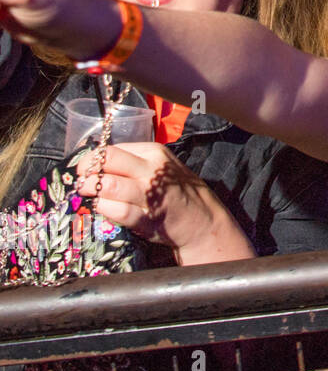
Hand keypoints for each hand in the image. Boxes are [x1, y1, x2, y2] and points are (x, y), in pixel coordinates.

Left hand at [75, 143, 252, 261]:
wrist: (202, 220)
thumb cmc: (176, 191)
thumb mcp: (160, 166)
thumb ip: (132, 162)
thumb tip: (95, 164)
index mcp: (153, 153)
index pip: (110, 150)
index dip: (91, 160)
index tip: (85, 170)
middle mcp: (152, 170)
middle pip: (107, 162)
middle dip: (86, 172)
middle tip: (82, 181)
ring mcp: (150, 194)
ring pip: (108, 185)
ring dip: (91, 190)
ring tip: (89, 194)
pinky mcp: (147, 217)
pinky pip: (115, 211)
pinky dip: (103, 209)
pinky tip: (103, 208)